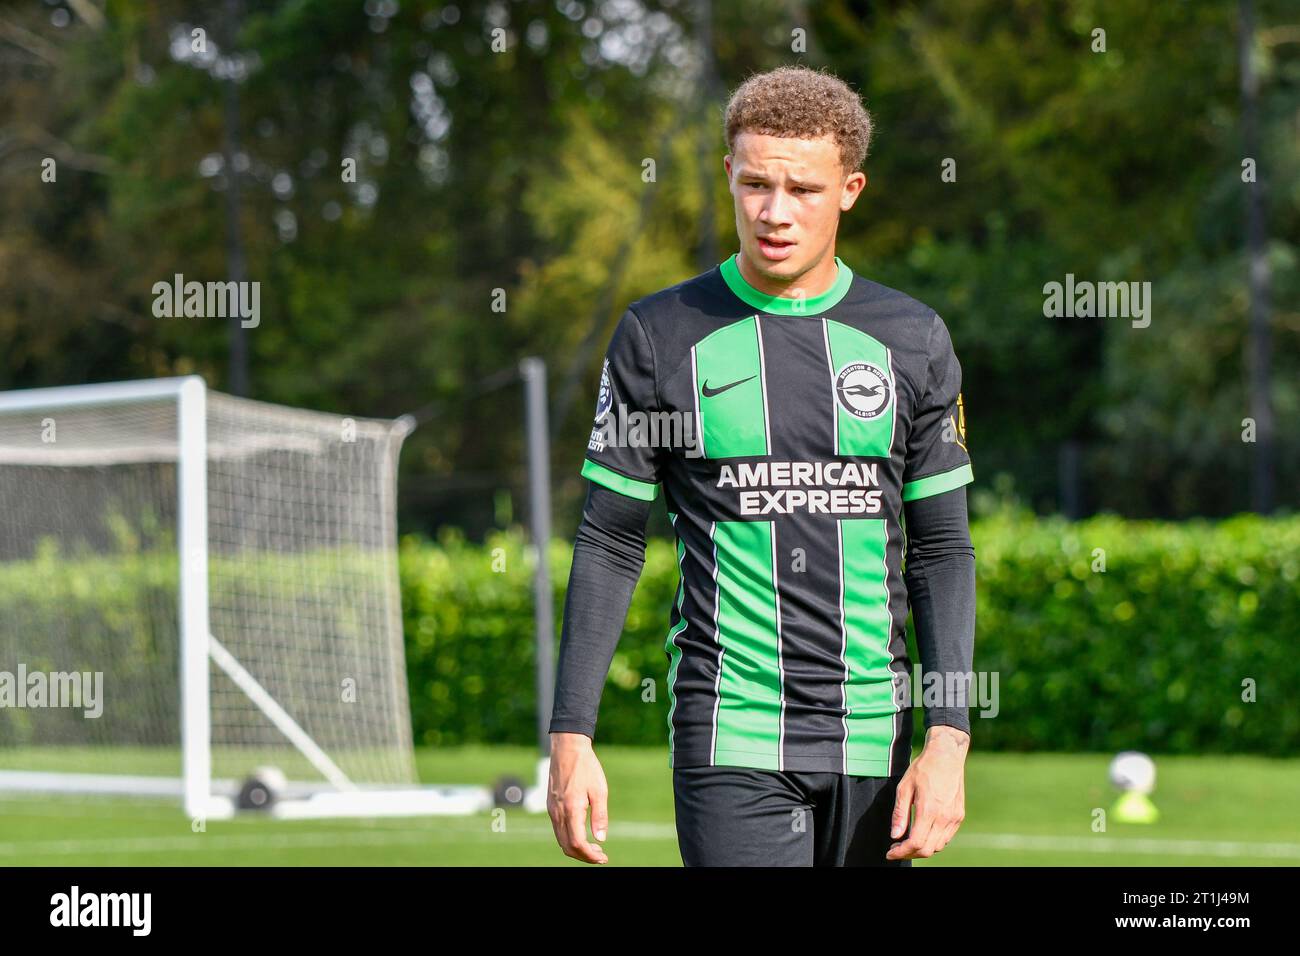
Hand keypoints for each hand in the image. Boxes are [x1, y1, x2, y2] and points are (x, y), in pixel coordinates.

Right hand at [546, 732, 609, 863]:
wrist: (567, 748)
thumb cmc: (586, 767)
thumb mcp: (599, 790)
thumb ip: (600, 816)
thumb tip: (601, 839)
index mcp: (571, 809)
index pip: (577, 843)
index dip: (589, 855)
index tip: (602, 857)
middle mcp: (558, 812)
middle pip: (567, 846)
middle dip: (583, 856)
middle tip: (600, 856)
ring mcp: (552, 809)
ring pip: (561, 839)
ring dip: (576, 848)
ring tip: (594, 847)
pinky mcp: (551, 805)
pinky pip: (558, 829)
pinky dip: (569, 838)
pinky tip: (582, 833)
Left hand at [886, 725, 967, 860]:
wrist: (947, 756)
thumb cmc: (923, 768)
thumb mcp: (904, 787)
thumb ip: (900, 813)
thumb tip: (895, 836)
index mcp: (928, 810)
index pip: (915, 843)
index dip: (901, 852)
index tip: (890, 852)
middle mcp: (944, 817)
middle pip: (927, 850)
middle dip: (909, 853)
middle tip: (896, 848)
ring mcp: (954, 818)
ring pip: (938, 846)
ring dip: (922, 849)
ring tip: (908, 841)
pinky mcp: (959, 816)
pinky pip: (946, 837)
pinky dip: (933, 841)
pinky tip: (923, 833)